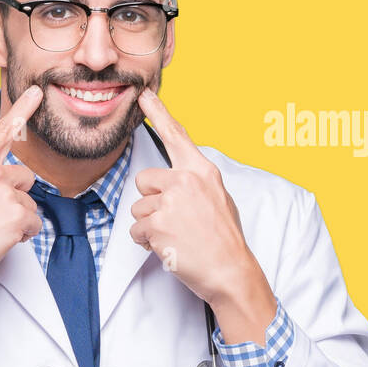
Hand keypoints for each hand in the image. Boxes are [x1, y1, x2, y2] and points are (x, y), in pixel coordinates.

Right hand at [0, 85, 45, 287]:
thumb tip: (0, 183)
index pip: (2, 132)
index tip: (37, 92)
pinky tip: (0, 240)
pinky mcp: (17, 216)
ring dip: (17, 220)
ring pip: (30, 204)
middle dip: (16, 197)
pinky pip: (34, 224)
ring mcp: (5, 193)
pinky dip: (23, 236)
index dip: (23, 110)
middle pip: (25, 178)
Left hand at [129, 88, 269, 317]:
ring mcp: (171, 201)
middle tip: (175, 221)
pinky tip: (170, 247)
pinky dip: (147, 242)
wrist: (231, 270)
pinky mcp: (158, 223)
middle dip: (151, 202)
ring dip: (150, 226)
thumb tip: (173, 182)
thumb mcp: (217, 199)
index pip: (177, 137)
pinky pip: (137, 231)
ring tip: (176, 237)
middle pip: (143, 180)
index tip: (143, 95)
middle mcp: (186, 181)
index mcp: (202, 172)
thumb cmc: (224, 239)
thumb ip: (194, 184)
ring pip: (138, 209)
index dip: (158, 114)